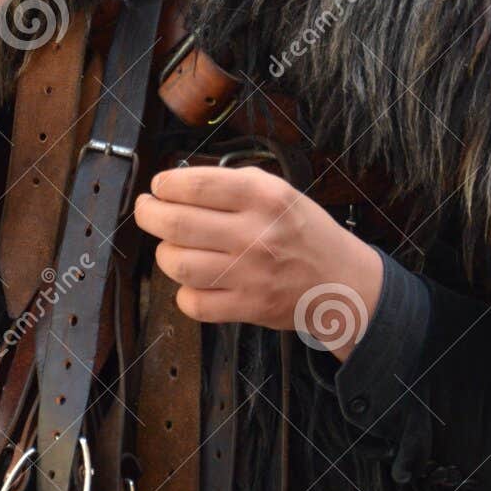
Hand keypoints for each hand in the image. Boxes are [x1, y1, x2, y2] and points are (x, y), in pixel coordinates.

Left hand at [134, 164, 383, 361]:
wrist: (342, 281)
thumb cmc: (304, 232)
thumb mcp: (280, 191)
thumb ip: (233, 184)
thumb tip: (178, 183)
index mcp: (264, 197)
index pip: (196, 185)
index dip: (165, 184)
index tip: (159, 186)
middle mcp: (255, 234)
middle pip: (177, 223)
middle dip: (149, 214)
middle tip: (147, 210)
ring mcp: (250, 274)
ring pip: (178, 264)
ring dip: (165, 253)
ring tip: (172, 246)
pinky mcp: (248, 307)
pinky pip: (193, 303)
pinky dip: (184, 292)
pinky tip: (194, 281)